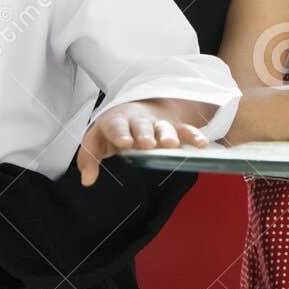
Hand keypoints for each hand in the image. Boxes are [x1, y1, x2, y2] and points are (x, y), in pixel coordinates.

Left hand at [78, 100, 208, 186]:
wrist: (135, 107)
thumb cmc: (114, 130)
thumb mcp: (95, 140)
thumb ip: (88, 160)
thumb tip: (87, 180)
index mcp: (117, 121)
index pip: (117, 127)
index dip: (120, 134)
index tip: (124, 143)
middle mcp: (139, 121)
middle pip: (142, 126)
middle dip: (145, 134)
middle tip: (148, 144)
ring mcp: (158, 123)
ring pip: (164, 127)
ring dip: (168, 135)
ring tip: (171, 145)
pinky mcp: (174, 127)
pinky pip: (185, 131)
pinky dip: (194, 136)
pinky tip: (202, 145)